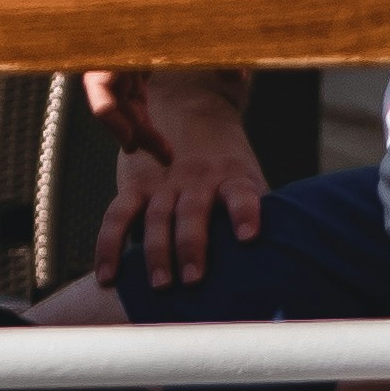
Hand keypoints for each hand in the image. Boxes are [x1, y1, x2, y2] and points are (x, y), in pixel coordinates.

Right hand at [87, 71, 266, 291]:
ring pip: (158, 217)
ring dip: (157, 253)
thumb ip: (257, 212)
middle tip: (193, 279)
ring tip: (160, 285)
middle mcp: (198, 180)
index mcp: (233, 178)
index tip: (248, 236)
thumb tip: (282, 265)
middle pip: (193, 213)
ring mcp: (164, 183)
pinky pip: (118, 216)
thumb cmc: (227, 165)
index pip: (241, 195)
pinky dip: (109, 246)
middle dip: (192, 245)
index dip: (245, 212)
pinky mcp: (135, 186)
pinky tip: (107, 276)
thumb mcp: (248, 178)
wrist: (189, 106)